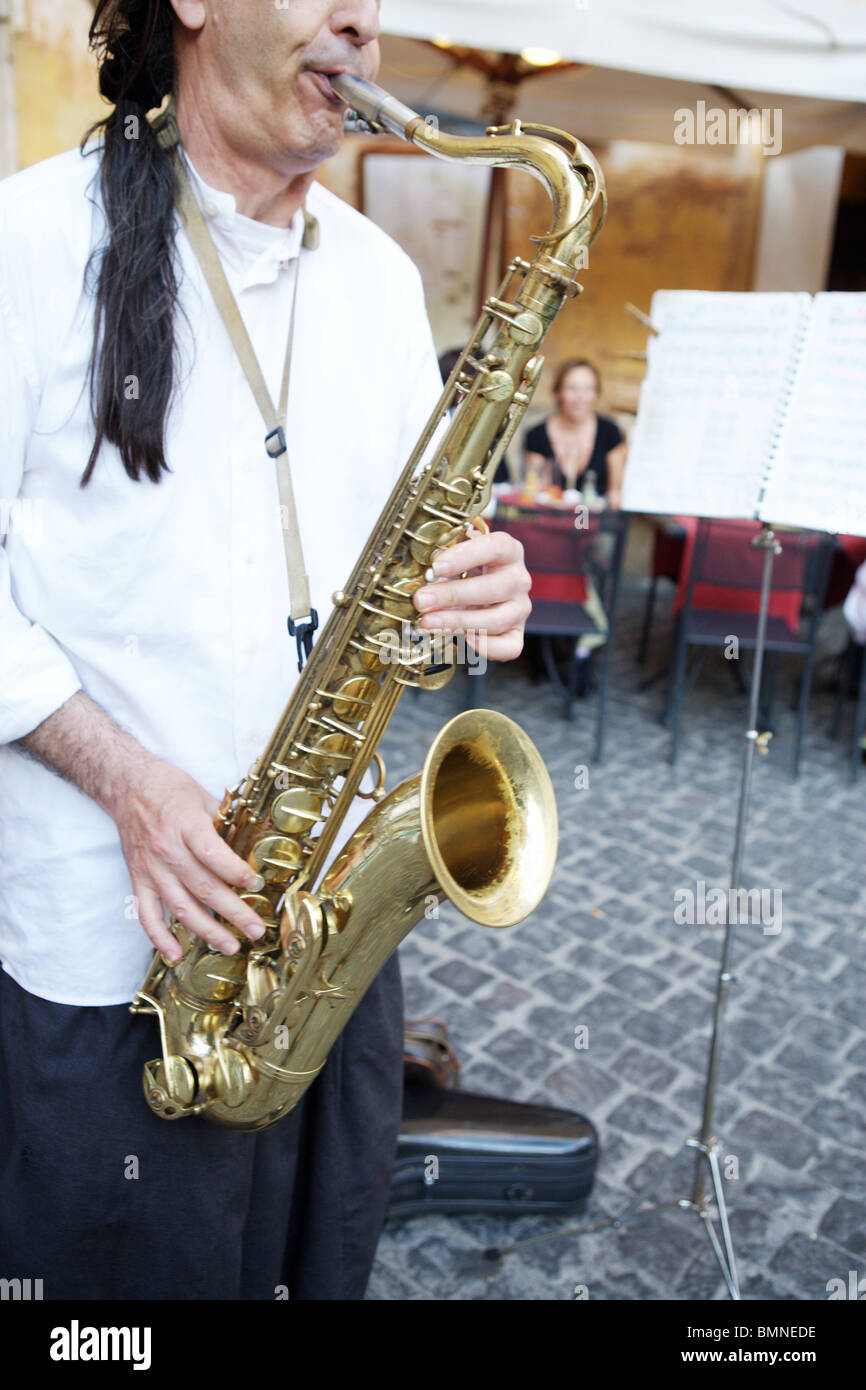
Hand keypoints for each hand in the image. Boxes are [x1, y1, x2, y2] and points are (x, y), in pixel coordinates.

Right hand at [111, 755, 265, 961]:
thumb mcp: (204, 797)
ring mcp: (150, 868)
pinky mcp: (137, 879)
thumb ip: (226, 825)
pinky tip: (176, 954)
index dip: (236, 873)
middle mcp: (167, 850)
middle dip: (233, 912)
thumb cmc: (169, 789)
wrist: (126, 786)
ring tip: (230, 946)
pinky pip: (146, 914)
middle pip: (203, 888)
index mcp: (186, 825)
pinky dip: (159, 937)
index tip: (256, 885)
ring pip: (180, 907)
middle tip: (255, 930)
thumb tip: (249, 849)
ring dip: (206, 930)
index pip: (213, 855)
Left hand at [412, 529, 530, 661]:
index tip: (436, 567)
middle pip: (492, 588)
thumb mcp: (456, 557)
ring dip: (459, 622)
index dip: (465, 556)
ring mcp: (520, 608)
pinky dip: (487, 647)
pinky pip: (509, 646)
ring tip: (429, 623)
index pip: (495, 547)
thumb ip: (445, 561)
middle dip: (452, 595)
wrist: (478, 590)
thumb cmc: (466, 570)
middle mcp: (519, 579)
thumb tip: (425, 575)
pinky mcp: (516, 633)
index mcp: (508, 551)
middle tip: (422, 601)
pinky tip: (465, 640)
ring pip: (497, 619)